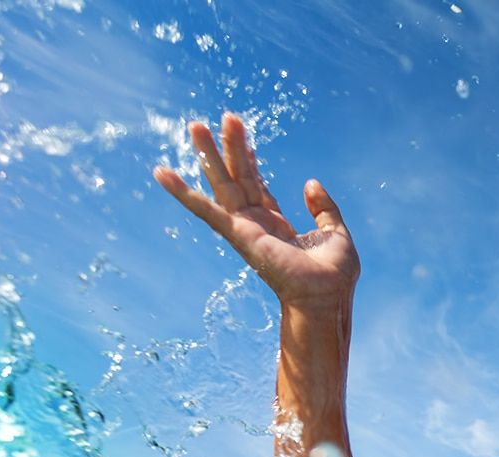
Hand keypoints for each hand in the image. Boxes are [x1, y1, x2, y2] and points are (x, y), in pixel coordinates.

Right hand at [154, 113, 358, 309]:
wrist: (328, 297)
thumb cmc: (334, 276)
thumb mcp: (335, 232)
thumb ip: (324, 207)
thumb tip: (310, 182)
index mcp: (277, 225)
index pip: (258, 186)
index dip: (251, 161)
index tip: (245, 137)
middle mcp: (256, 225)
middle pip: (239, 178)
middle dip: (230, 148)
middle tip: (226, 116)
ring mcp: (244, 229)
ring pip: (223, 184)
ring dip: (209, 154)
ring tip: (196, 125)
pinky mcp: (238, 234)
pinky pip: (206, 210)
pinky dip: (182, 192)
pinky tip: (162, 173)